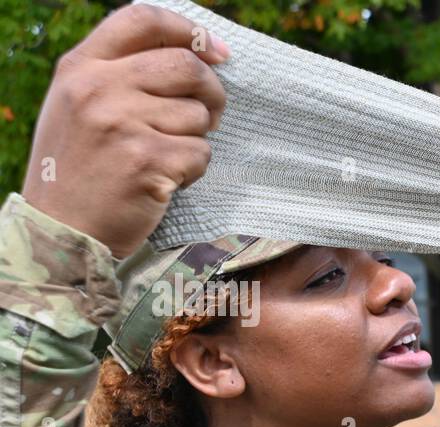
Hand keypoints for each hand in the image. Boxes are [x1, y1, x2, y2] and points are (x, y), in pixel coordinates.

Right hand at [20, 5, 230, 257]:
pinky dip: (194, 170)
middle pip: (184, 65)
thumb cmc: (79, 169)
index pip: (142, 20)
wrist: (60, 230)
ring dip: (196, 138)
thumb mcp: (79, 106)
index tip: (216, 51)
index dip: (188, 31)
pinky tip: (165, 181)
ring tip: (165, 157)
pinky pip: (201, 153)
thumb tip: (192, 55)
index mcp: (80, 67)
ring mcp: (121, 123)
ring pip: (197, 114)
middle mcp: (98, 88)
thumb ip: (119, 75)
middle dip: (212, 90)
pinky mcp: (147, 160)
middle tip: (211, 114)